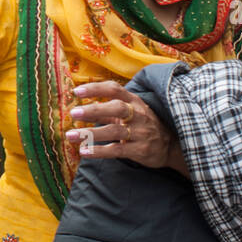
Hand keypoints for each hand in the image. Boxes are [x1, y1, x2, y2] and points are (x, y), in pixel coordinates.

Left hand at [64, 80, 180, 170]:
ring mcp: (140, 132)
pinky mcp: (139, 150)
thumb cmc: (143, 125)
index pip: (114, 89)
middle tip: (74, 113)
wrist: (170, 146)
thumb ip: (105, 111)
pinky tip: (84, 152)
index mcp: (134, 101)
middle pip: (116, 107)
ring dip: (91, 133)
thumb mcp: (128, 113)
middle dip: (94, 109)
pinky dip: (99, 151)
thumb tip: (80, 107)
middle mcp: (138, 114)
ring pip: (114, 131)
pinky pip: (117, 150)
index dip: (96, 88)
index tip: (77, 91)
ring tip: (71, 135)